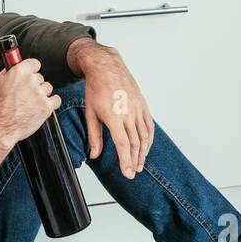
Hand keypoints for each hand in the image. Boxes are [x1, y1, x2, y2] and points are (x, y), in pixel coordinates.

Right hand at [0, 58, 61, 182]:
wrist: (2, 126)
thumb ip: (8, 71)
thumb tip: (13, 66)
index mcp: (19, 72)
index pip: (35, 63)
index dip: (32, 69)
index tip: (31, 73)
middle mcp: (31, 81)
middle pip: (40, 77)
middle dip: (34, 84)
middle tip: (26, 94)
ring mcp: (40, 94)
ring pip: (48, 88)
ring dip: (42, 94)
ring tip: (31, 102)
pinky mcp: (47, 107)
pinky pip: (56, 99)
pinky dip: (51, 103)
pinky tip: (42, 106)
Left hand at [71, 41, 153, 179]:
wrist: (107, 67)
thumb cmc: (96, 89)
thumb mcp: (90, 113)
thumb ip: (94, 136)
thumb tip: (94, 155)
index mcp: (114, 117)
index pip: (123, 145)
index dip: (126, 161)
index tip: (128, 174)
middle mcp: (128, 114)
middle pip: (135, 143)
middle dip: (135, 160)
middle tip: (133, 172)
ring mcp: (137, 109)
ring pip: (144, 136)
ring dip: (143, 152)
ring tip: (140, 164)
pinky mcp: (143, 104)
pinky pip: (149, 125)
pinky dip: (149, 138)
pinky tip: (146, 147)